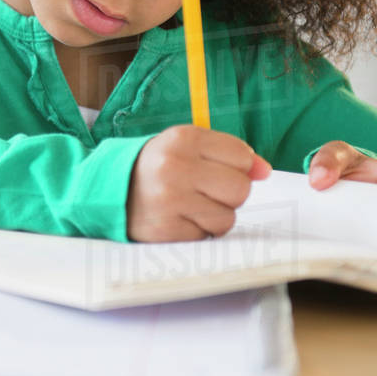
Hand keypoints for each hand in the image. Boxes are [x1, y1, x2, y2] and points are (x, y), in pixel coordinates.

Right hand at [126, 125, 271, 242]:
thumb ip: (229, 154)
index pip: (241, 156)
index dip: (235, 166)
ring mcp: (169, 200)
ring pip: (227, 218)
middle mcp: (175, 167)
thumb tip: (265, 171)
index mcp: (182, 139)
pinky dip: (197, 231)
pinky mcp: (166, 230)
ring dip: (214, 215)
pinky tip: (178, 219)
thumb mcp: (188, 148)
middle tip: (202, 190)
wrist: (111, 190)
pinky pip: (207, 236)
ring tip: (189, 205)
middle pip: (240, 189)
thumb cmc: (159, 167)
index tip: (213, 168)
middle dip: (228, 194)